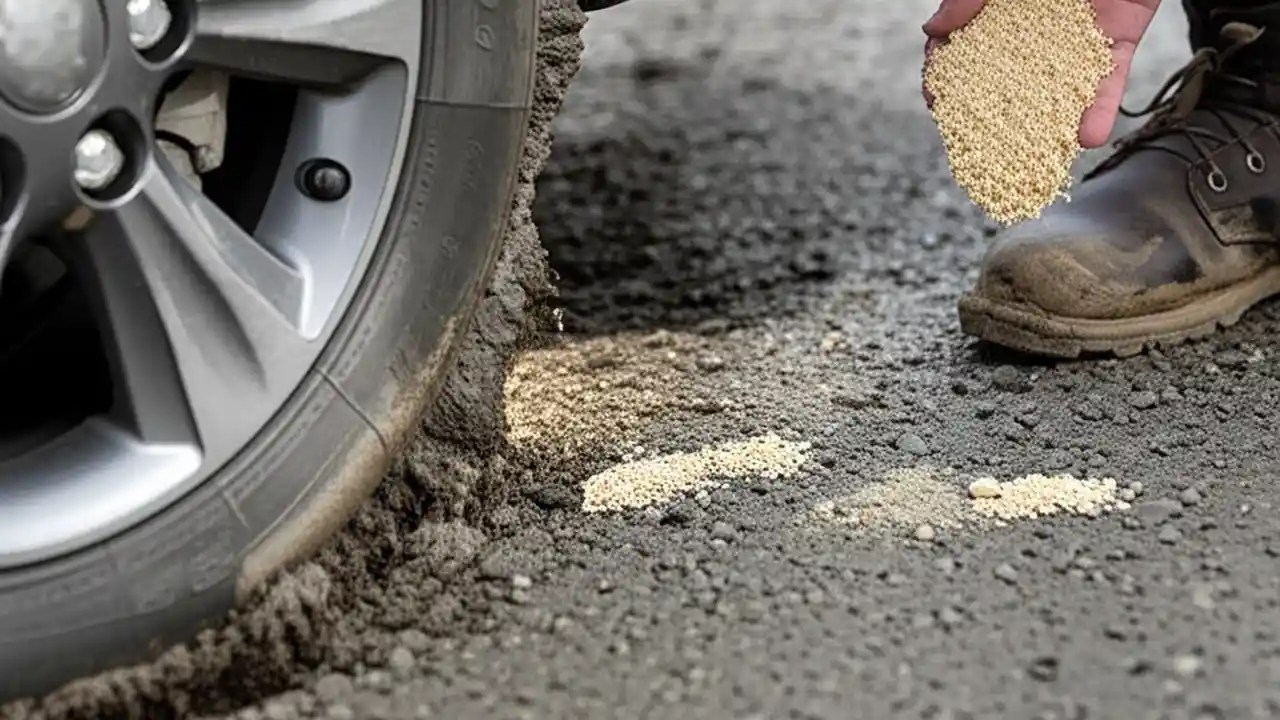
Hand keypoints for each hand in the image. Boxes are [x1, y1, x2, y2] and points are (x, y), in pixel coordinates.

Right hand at [922, 0, 1162, 147]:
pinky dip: (1101, 108)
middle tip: (981, 147)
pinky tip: (1088, 137)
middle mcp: (1035, 30)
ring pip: (1058, 91)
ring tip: (1035, 159)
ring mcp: (1076, 38)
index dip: (946, 76)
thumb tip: (932, 31)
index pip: (964, 50)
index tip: (936, 100)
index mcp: (1000, 11)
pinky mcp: (1119, 39)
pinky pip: (1110, 79)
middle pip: (1007, 82)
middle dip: (993, 117)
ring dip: (1047, 128)